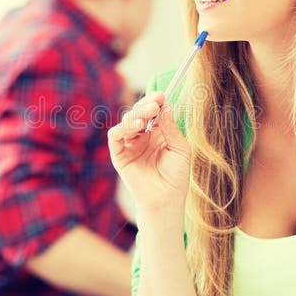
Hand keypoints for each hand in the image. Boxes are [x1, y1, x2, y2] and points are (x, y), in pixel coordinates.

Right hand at [108, 92, 190, 211]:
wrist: (166, 200)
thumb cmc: (176, 177)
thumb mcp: (180, 149)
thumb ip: (171, 128)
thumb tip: (165, 107)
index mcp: (158, 134)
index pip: (153, 112)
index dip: (156, 102)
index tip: (162, 95)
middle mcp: (142, 137)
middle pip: (139, 113)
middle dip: (146, 105)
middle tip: (155, 103)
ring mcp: (130, 145)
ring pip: (127, 121)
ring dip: (136, 114)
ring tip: (148, 115)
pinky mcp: (119, 155)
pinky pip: (115, 136)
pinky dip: (123, 128)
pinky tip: (136, 127)